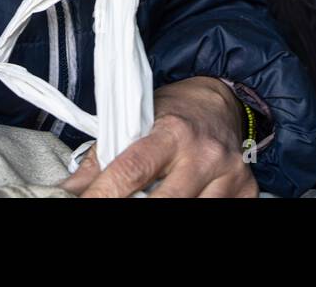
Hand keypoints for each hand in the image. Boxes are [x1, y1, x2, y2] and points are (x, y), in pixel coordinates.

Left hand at [58, 76, 257, 197]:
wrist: (221, 103)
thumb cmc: (174, 112)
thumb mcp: (137, 121)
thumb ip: (102, 158)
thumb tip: (67, 190)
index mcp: (172, 131)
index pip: (132, 170)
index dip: (104, 194)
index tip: (86, 203)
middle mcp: (204, 153)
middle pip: (165, 202)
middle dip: (135, 208)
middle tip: (115, 205)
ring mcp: (230, 174)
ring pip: (191, 212)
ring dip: (167, 210)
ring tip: (152, 196)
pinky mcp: (248, 190)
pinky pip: (219, 213)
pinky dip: (196, 209)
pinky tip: (185, 199)